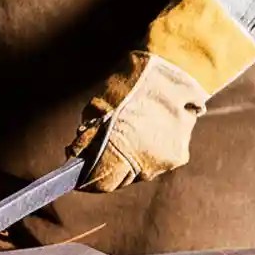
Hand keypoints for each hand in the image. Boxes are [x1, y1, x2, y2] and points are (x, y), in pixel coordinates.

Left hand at [68, 0, 254, 192]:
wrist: (174, 72)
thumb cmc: (132, 85)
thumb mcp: (99, 106)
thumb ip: (87, 137)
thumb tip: (76, 156)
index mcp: (119, 150)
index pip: (100, 182)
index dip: (88, 179)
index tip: (81, 176)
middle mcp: (142, 163)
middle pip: (118, 181)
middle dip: (107, 170)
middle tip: (101, 154)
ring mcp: (162, 162)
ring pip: (138, 174)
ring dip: (129, 162)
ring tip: (128, 138)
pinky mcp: (178, 157)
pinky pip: (156, 162)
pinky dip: (149, 153)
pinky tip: (147, 133)